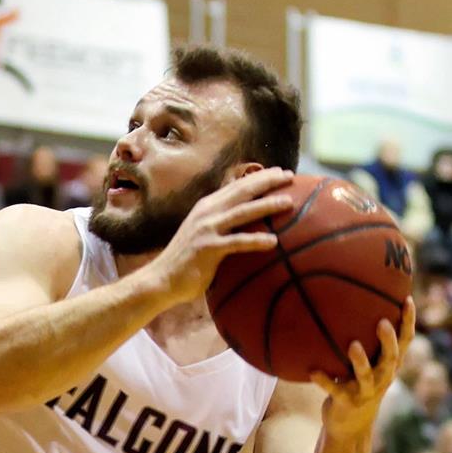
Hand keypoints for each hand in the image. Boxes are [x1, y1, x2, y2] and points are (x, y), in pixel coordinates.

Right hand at [147, 167, 294, 303]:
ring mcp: (206, 229)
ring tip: (289, 202)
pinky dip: (256, 240)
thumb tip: (246, 226)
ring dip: (267, 205)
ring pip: (243, 212)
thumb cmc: (186, 262)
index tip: (281, 172)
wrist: (161, 280)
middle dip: (267, 181)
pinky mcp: (208, 249)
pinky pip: (237, 243)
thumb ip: (221, 226)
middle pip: (242, 191)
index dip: (259, 177)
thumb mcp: (203, 235)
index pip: (237, 186)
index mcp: (207, 207)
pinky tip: (274, 242)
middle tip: (290, 175)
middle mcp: (207, 212)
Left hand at [309, 299, 416, 438]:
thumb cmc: (358, 384)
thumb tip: (353, 302)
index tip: (407, 299)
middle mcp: (383, 378)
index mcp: (389, 365)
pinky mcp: (347, 402)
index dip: (408, 322)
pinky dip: (324, 381)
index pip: (405, 341)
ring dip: (360, 361)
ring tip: (353, 345)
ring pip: (366, 376)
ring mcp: (366, 391)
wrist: (351, 425)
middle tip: (382, 322)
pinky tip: (312, 371)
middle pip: (391, 358)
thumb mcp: (368, 364)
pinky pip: (335, 390)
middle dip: (388, 341)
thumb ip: (366, 340)